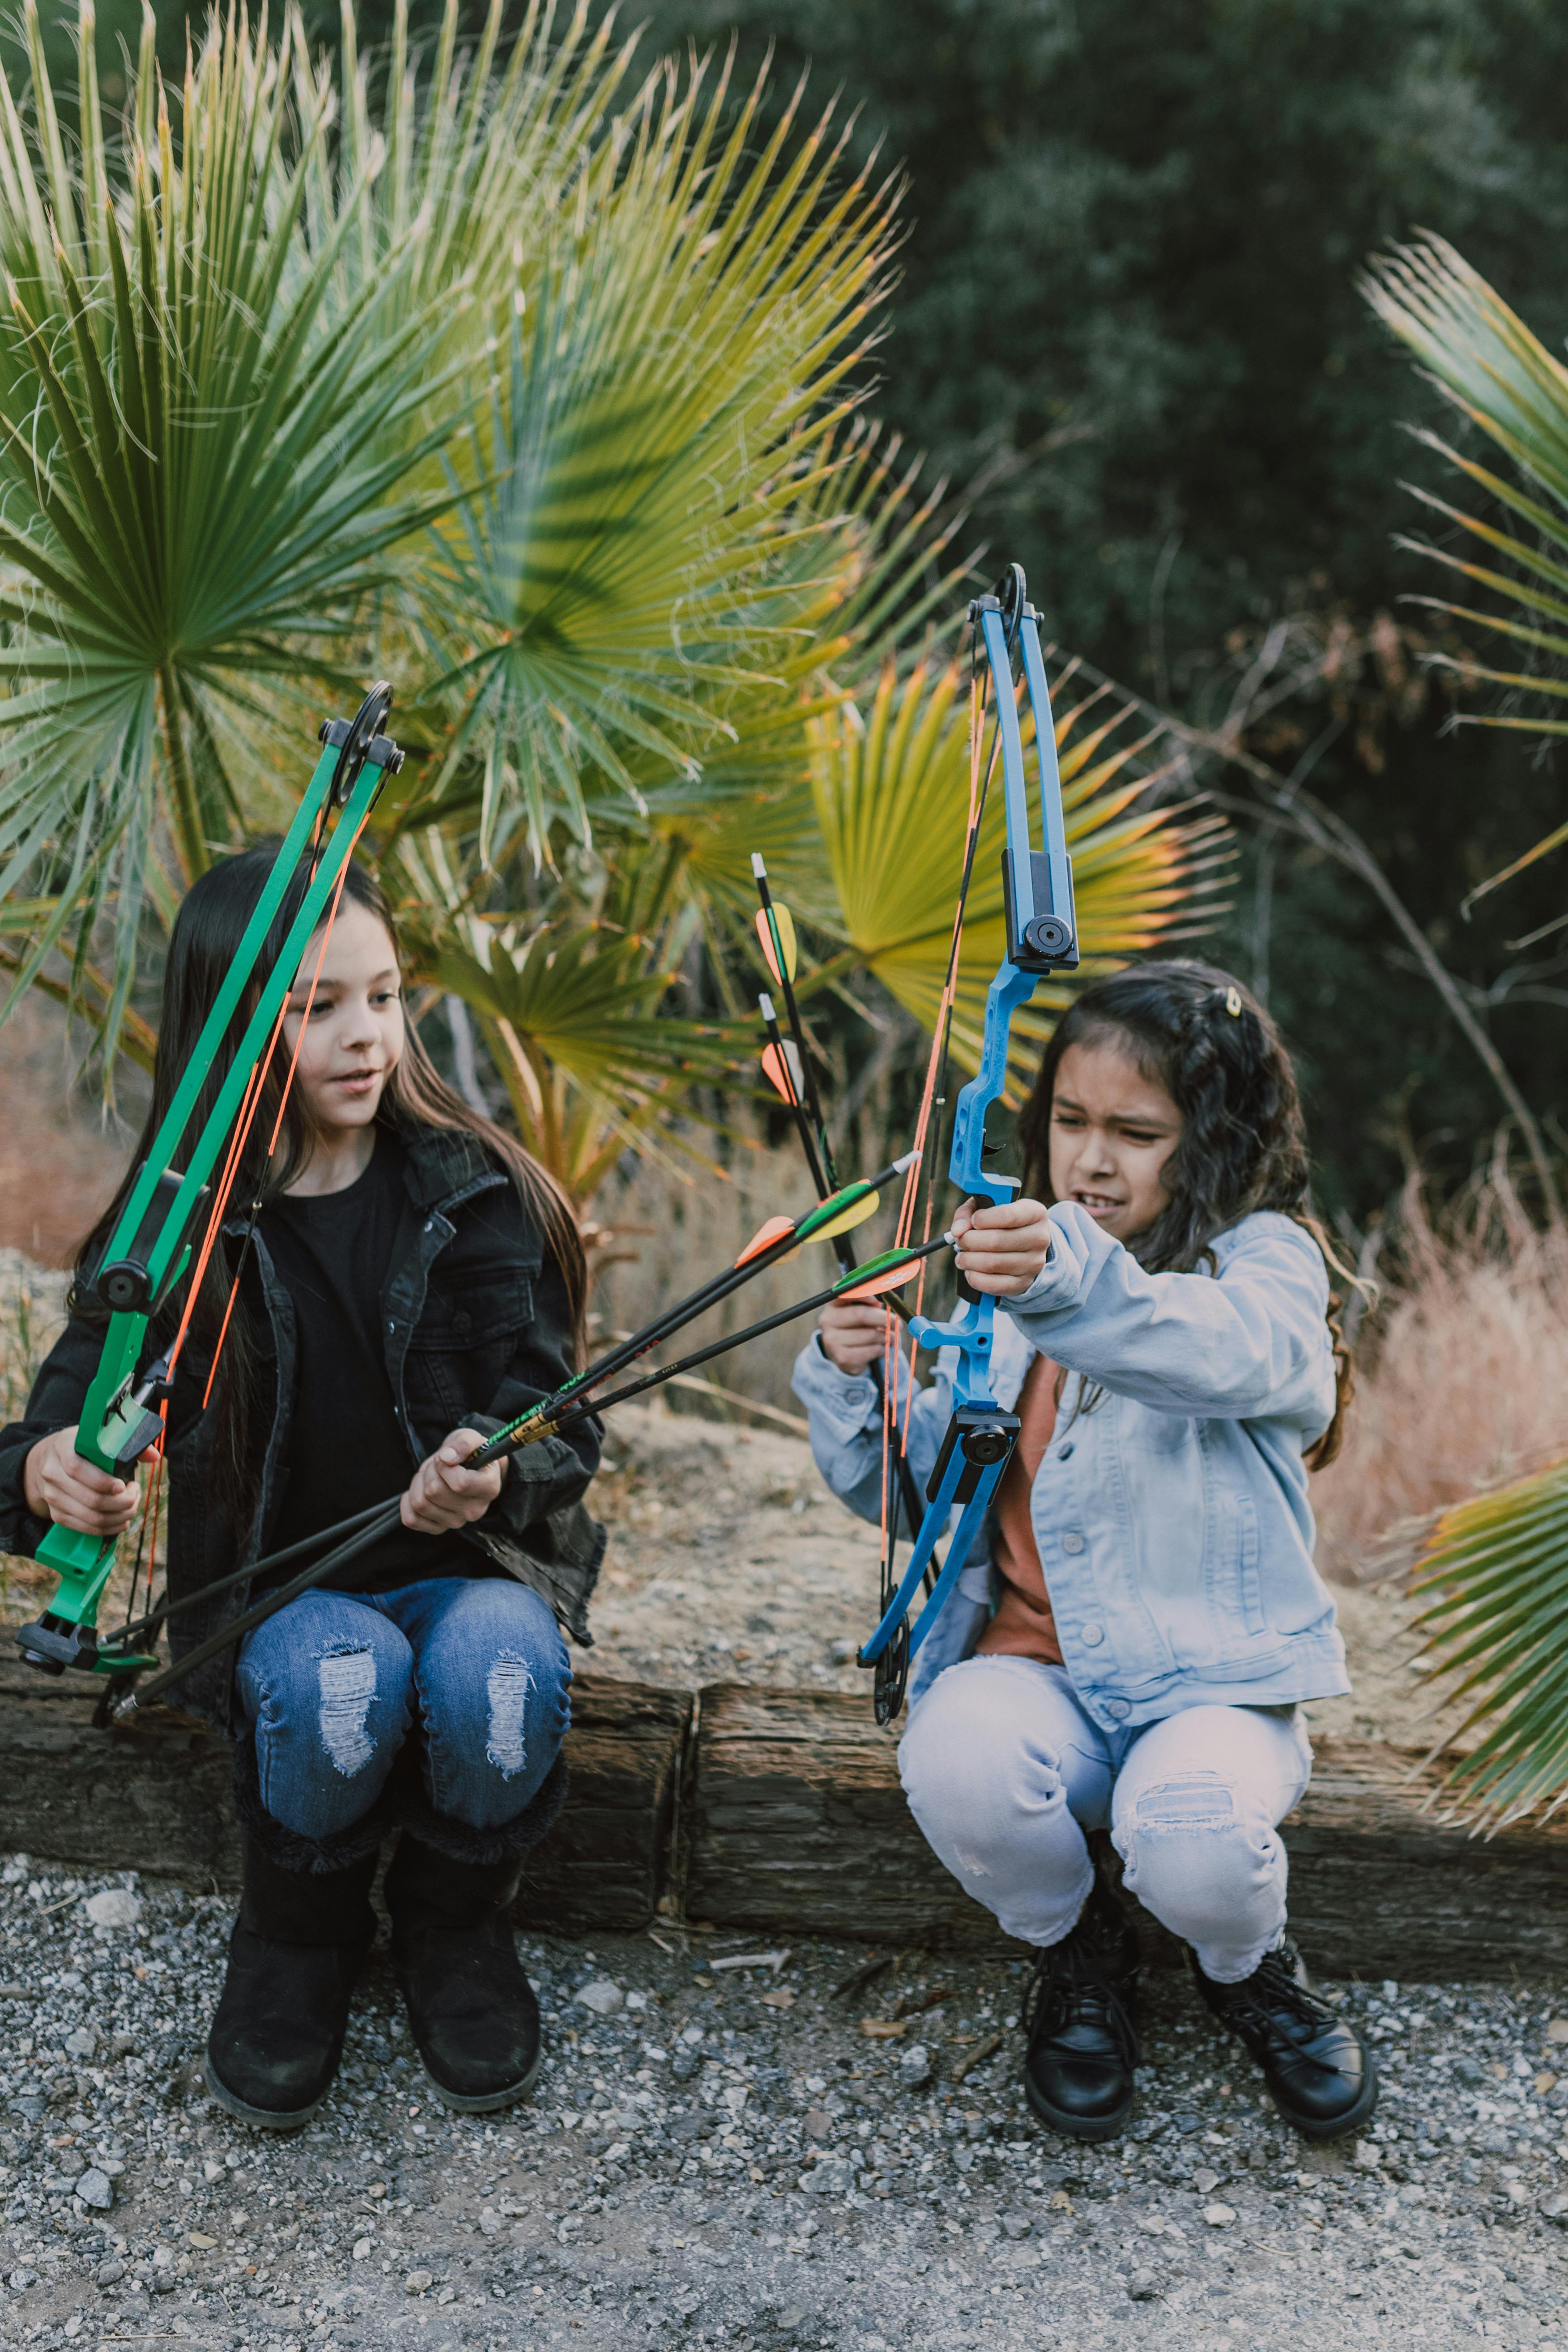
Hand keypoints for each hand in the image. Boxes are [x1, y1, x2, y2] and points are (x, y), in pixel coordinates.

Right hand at [23, 1425, 144, 1537]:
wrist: (50, 1460)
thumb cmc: (83, 1447)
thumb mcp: (98, 1437)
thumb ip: (126, 1443)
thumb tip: (153, 1456)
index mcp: (62, 1447)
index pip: (77, 1468)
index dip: (102, 1481)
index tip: (123, 1485)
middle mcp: (52, 1472)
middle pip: (90, 1498)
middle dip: (121, 1502)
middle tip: (135, 1493)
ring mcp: (51, 1496)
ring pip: (90, 1517)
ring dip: (119, 1516)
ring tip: (132, 1504)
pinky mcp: (57, 1514)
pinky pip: (85, 1528)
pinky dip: (109, 1527)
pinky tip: (122, 1519)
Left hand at [401, 1428, 506, 1533]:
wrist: (467, 1469)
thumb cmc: (470, 1454)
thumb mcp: (470, 1438)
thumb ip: (462, 1444)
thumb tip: (446, 1458)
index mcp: (489, 1488)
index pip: (460, 1483)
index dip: (445, 1467)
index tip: (447, 1458)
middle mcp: (475, 1510)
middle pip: (434, 1491)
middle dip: (430, 1471)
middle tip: (438, 1466)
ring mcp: (456, 1522)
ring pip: (420, 1503)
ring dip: (419, 1483)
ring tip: (431, 1476)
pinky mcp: (439, 1528)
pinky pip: (411, 1519)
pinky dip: (408, 1501)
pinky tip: (419, 1490)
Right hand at [817, 1298, 892, 1374]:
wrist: (847, 1354)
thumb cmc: (858, 1326)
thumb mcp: (862, 1310)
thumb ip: (872, 1302)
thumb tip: (886, 1300)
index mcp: (832, 1303)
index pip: (844, 1292)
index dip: (863, 1293)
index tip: (880, 1300)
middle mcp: (827, 1320)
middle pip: (860, 1314)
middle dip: (883, 1318)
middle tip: (896, 1322)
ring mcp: (832, 1340)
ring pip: (869, 1335)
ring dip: (886, 1336)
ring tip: (892, 1337)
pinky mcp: (841, 1357)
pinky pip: (870, 1351)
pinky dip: (881, 1349)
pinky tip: (882, 1348)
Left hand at [950, 1196, 1054, 1294]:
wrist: (1025, 1248)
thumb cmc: (1002, 1223)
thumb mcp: (988, 1208)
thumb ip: (968, 1212)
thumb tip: (958, 1230)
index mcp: (1035, 1213)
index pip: (1008, 1216)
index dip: (983, 1219)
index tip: (972, 1221)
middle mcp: (1039, 1238)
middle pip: (996, 1241)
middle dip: (969, 1240)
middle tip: (960, 1240)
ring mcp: (1033, 1263)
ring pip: (991, 1263)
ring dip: (968, 1260)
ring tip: (962, 1256)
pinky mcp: (1023, 1283)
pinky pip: (993, 1285)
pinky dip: (974, 1278)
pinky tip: (970, 1270)